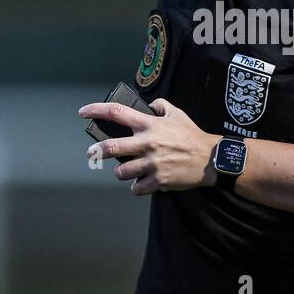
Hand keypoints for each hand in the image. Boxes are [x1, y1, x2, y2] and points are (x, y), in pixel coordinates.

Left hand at [79, 98, 217, 195]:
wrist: (210, 159)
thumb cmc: (192, 136)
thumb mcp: (177, 114)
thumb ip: (161, 106)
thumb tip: (150, 105)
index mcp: (149, 125)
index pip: (117, 112)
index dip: (96, 110)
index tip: (83, 112)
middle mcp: (147, 143)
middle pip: (112, 147)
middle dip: (97, 152)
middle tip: (91, 154)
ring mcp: (152, 163)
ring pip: (121, 172)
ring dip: (121, 173)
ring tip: (127, 171)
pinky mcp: (158, 180)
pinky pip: (137, 188)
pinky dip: (136, 187)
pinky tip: (140, 184)